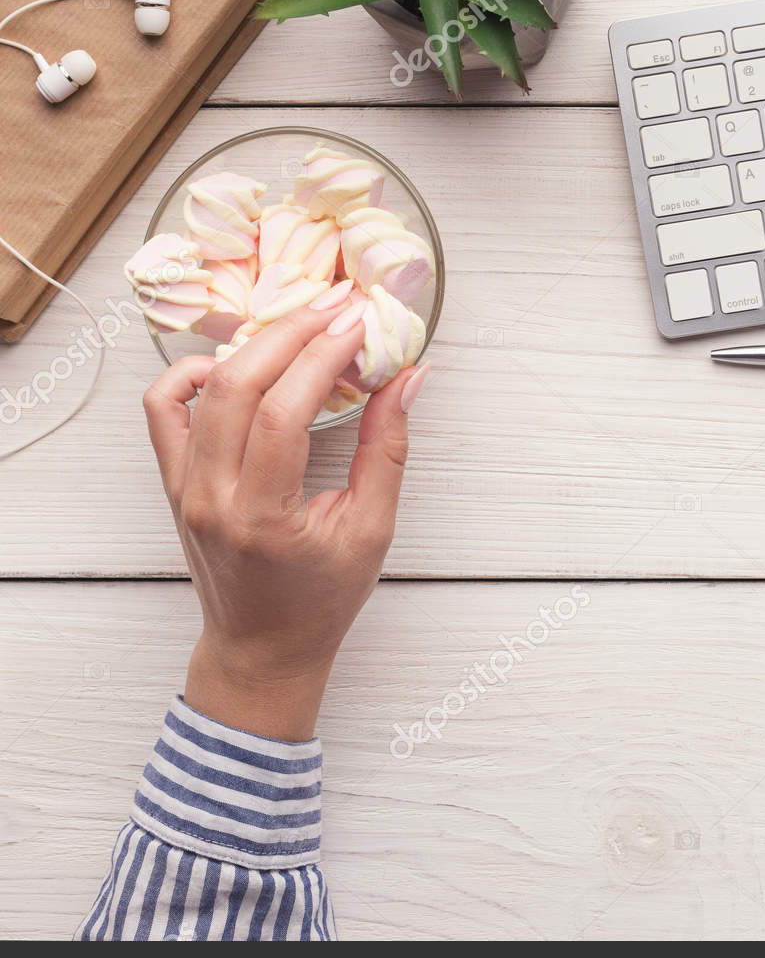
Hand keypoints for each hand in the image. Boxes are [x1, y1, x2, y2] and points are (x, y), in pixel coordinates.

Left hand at [143, 299, 428, 739]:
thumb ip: (389, 449)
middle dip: (292, 336)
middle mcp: (212, 498)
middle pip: (239, 387)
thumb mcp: (372, 529)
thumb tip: (408, 379)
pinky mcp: (174, 481)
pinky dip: (192, 375)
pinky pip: (164, 410)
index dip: (323, 357)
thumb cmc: (320, 600)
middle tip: (335, 310)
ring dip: (254, 346)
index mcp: (264, 518)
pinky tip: (235, 364)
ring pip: (203, 390)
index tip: (358, 325)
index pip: (284, 413)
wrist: (263, 647)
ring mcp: (184, 488)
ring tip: (300, 328)